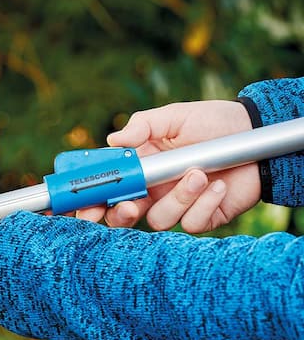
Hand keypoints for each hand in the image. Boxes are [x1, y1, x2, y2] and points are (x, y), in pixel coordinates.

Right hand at [77, 100, 260, 232]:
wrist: (257, 134)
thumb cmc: (213, 122)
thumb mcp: (175, 116)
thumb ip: (143, 126)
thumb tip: (113, 140)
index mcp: (140, 167)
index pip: (107, 187)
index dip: (90, 199)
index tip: (82, 204)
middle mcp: (153, 190)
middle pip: (121, 215)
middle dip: (119, 215)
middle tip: (128, 206)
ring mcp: (176, 205)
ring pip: (158, 220)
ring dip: (177, 199)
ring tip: (198, 173)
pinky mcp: (201, 217)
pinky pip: (190, 223)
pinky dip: (203, 204)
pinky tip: (218, 184)